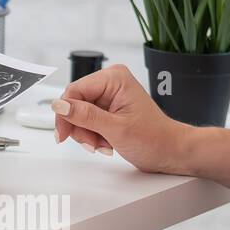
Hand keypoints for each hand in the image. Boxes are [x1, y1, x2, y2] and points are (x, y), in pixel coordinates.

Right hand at [51, 65, 189, 173]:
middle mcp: (110, 82)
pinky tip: (106, 143)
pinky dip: (92, 136)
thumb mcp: (115, 128)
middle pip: (75, 103)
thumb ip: (85, 116)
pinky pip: (87, 121)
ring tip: (104, 145)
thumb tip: (59, 105)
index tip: (63, 135)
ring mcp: (109, 96)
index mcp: (114, 78)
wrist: (169, 151)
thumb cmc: (153, 138)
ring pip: (78, 115)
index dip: (65, 114)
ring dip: (87, 135)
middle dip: (80, 128)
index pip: (75, 90)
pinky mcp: (108, 109)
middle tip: (93, 143)